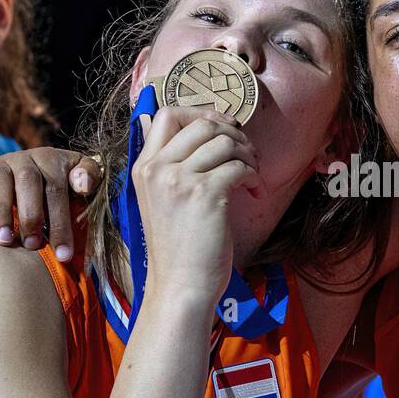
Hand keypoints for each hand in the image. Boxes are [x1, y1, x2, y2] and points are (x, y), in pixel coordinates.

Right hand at [0, 149, 103, 261]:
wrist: (32, 167)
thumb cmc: (61, 183)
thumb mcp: (80, 176)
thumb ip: (90, 177)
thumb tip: (83, 184)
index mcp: (50, 159)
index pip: (57, 189)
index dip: (61, 222)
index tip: (64, 254)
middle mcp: (23, 159)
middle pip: (27, 182)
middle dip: (31, 215)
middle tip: (33, 245)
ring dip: (1, 211)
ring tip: (5, 240)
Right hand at [133, 106, 264, 306]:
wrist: (181, 285)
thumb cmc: (178, 248)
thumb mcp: (160, 200)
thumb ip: (169, 167)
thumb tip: (188, 131)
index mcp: (144, 166)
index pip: (167, 114)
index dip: (202, 112)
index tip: (224, 128)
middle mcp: (158, 168)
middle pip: (201, 122)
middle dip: (232, 132)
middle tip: (246, 154)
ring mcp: (180, 180)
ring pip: (225, 141)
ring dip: (247, 155)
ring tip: (252, 176)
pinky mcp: (206, 194)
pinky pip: (239, 167)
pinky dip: (254, 177)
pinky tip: (254, 194)